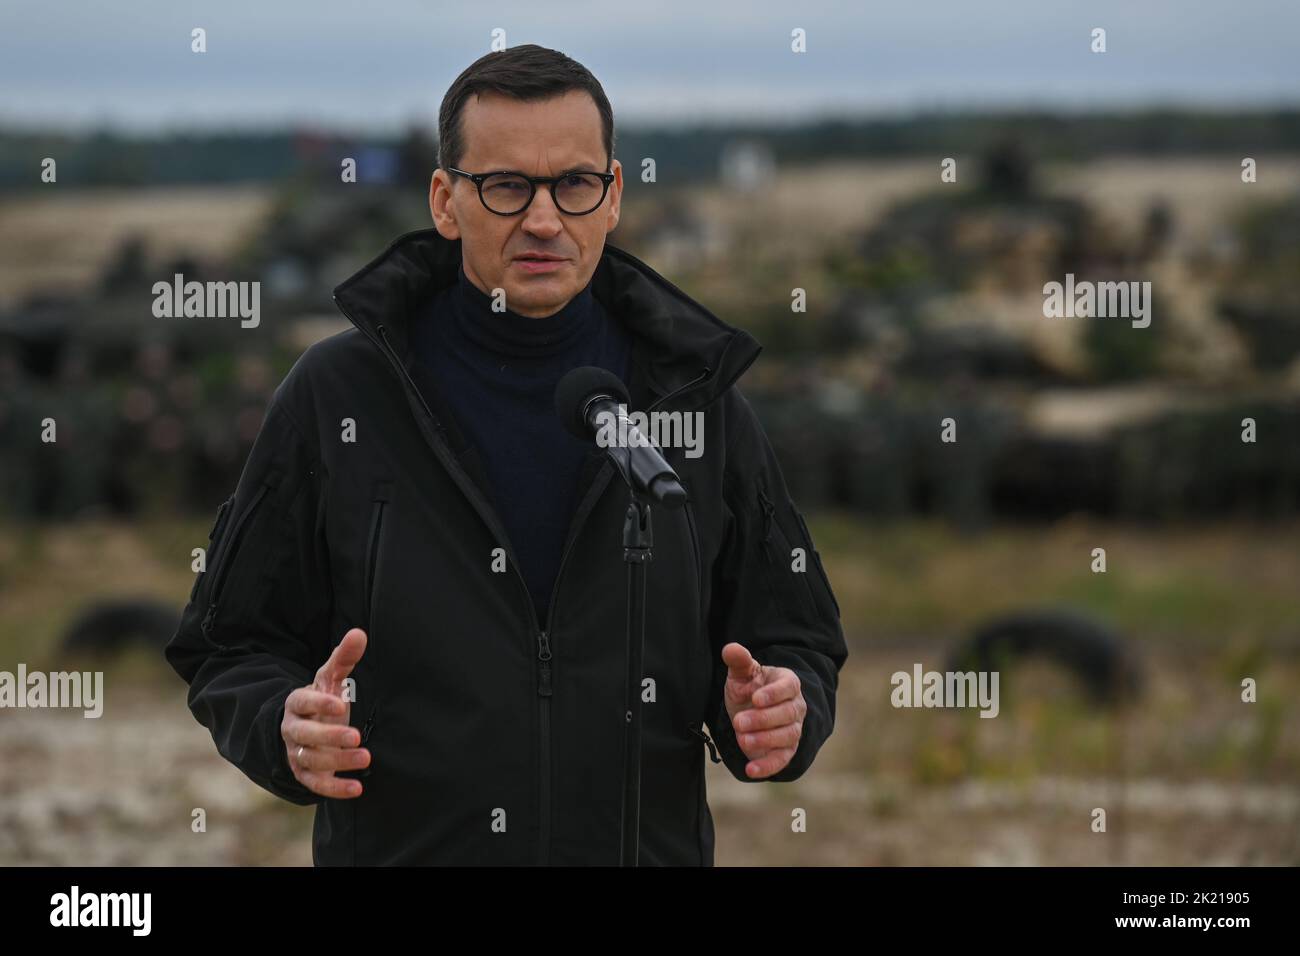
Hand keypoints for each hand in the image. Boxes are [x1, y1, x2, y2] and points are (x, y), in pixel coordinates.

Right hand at [282, 627, 370, 797]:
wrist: (305, 728)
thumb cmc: (323, 700)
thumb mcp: (332, 679)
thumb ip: (344, 658)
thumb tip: (359, 633)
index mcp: (297, 703)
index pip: (302, 702)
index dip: (319, 703)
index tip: (341, 704)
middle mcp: (293, 729)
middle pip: (305, 735)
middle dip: (330, 736)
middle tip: (356, 737)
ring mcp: (296, 753)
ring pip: (310, 760)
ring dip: (337, 762)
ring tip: (365, 757)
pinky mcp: (304, 774)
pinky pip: (314, 784)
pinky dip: (334, 788)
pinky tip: (357, 788)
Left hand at [721, 642, 806, 778]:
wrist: (750, 710)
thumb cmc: (749, 688)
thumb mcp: (741, 674)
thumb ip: (739, 661)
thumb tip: (730, 648)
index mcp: (787, 683)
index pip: (788, 687)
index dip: (774, 694)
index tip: (755, 698)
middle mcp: (796, 706)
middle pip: (788, 714)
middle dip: (763, 719)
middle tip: (739, 722)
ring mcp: (793, 729)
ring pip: (787, 736)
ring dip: (765, 740)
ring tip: (742, 740)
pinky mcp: (786, 750)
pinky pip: (782, 760)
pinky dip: (768, 767)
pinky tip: (750, 771)